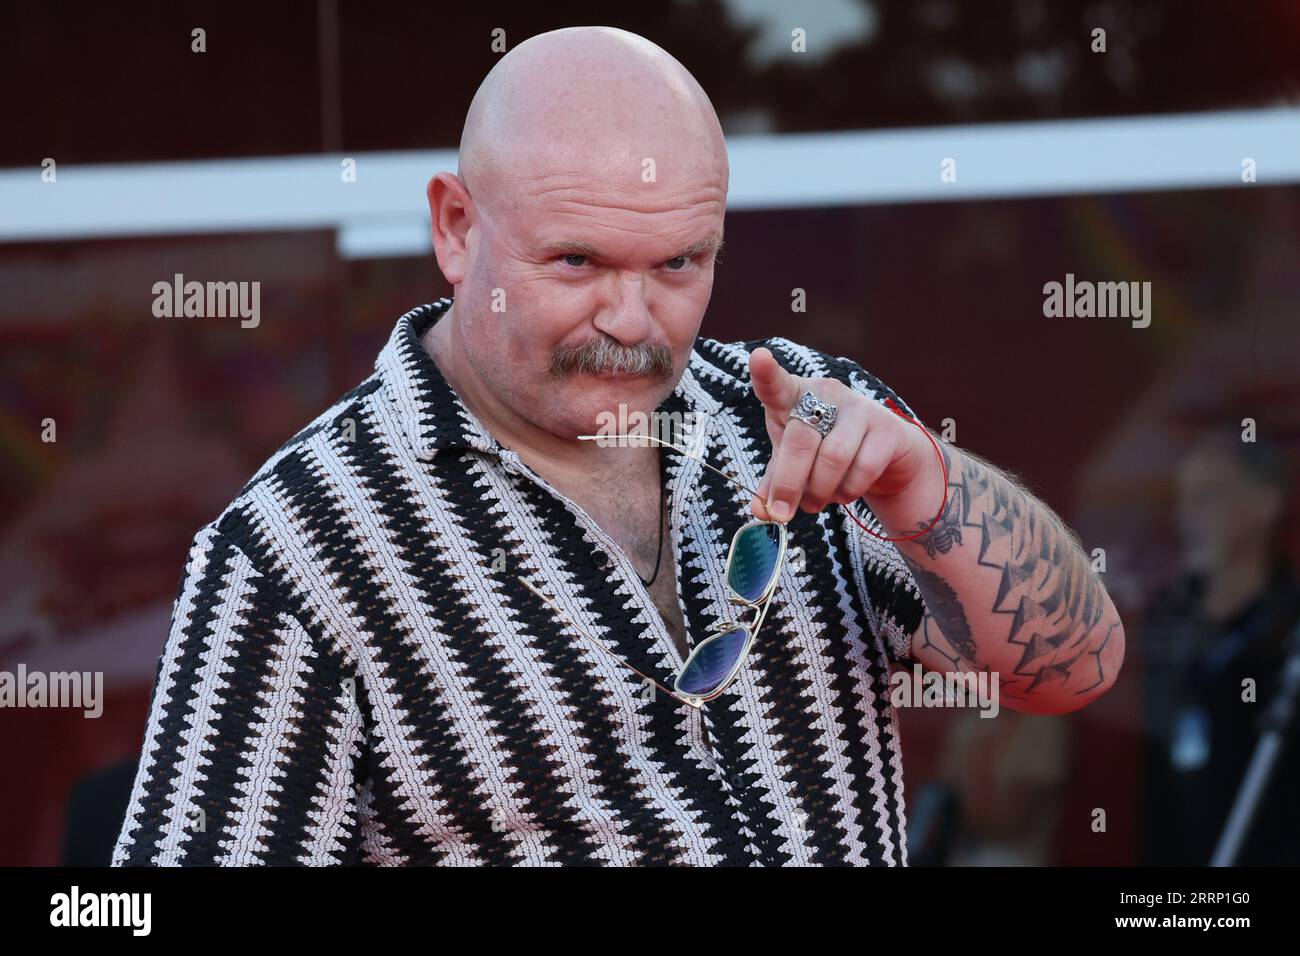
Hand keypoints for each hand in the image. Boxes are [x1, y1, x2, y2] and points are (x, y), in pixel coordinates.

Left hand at [747, 347, 932, 523]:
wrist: (885, 457)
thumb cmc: (827, 451)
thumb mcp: (795, 464)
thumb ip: (774, 484)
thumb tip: (760, 510)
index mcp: (796, 397)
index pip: (777, 385)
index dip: (766, 374)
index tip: (758, 359)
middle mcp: (828, 395)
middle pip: (801, 441)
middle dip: (788, 485)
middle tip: (782, 513)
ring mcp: (859, 409)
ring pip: (832, 459)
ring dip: (819, 492)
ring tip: (815, 502)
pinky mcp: (887, 429)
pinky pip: (861, 471)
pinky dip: (847, 492)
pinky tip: (843, 493)